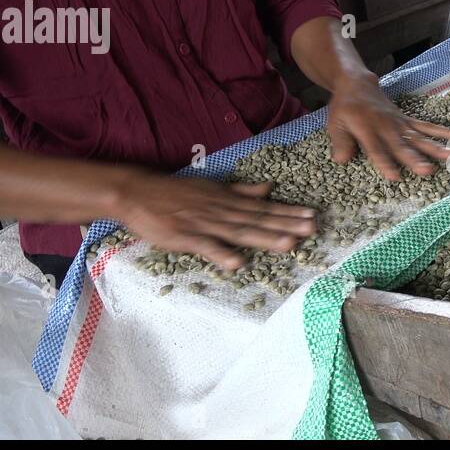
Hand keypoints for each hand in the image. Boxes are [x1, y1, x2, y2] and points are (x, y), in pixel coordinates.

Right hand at [116, 173, 316, 269]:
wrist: (137, 192)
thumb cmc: (176, 192)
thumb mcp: (212, 187)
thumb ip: (241, 191)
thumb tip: (269, 188)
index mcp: (228, 200)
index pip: (263, 208)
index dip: (288, 212)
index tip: (312, 215)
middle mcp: (221, 211)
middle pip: (258, 219)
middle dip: (286, 224)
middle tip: (312, 228)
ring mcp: (204, 223)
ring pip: (239, 232)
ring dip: (265, 237)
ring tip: (290, 244)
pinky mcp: (185, 236)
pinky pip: (206, 246)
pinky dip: (222, 254)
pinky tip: (239, 263)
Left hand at [326, 72, 449, 180]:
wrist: (358, 84)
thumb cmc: (345, 108)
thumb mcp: (334, 124)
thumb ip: (340, 141)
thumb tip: (342, 160)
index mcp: (367, 130)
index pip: (376, 149)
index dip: (385, 162)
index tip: (394, 176)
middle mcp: (387, 128)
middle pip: (402, 145)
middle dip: (415, 158)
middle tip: (428, 170)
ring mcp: (400, 124)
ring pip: (420, 136)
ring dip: (436, 146)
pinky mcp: (408, 121)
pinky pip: (427, 127)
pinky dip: (444, 132)